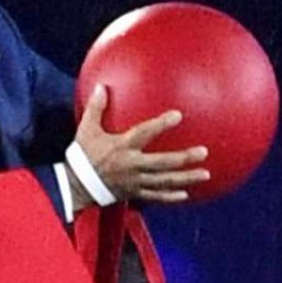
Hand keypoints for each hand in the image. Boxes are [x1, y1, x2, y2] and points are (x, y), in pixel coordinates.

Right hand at [67, 84, 209, 209]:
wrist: (76, 185)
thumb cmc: (82, 155)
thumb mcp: (87, 129)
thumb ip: (96, 107)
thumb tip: (101, 86)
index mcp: (122, 147)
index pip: (145, 133)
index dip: (161, 124)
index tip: (178, 116)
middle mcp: (132, 165)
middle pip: (163, 163)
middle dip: (184, 158)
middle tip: (203, 152)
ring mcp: (135, 181)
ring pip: (164, 181)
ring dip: (186, 178)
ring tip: (204, 174)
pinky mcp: (134, 193)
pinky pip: (155, 196)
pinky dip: (170, 196)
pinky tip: (185, 194)